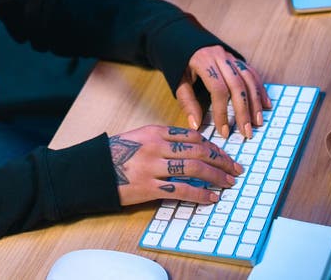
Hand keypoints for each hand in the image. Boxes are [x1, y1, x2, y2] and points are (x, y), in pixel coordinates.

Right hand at [109, 124, 242, 206]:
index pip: (193, 136)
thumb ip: (164, 140)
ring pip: (194, 169)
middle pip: (198, 152)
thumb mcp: (141, 137)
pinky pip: (181, 190)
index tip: (225, 155)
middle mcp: (158, 147)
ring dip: (215, 176)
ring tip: (228, 183)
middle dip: (221, 161)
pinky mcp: (150, 187)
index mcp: (156, 132)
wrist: (94, 169)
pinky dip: (200, 194)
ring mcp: (154, 167)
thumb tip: (191, 146)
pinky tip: (211, 198)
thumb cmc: (118, 153)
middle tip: (236, 169)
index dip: (213, 147)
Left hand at [176, 45, 271, 139]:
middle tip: (247, 132)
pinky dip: (260, 89)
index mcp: (203, 61)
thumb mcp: (178, 80)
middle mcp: (219, 56)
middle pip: (237, 85)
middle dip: (243, 111)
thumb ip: (187, 101)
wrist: (182, 37)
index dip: (222, 111)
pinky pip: (252, 73)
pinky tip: (265, 104)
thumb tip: (196, 124)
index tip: (224, 131)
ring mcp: (230, 56)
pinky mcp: (236, 58)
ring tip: (258, 122)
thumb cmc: (179, 62)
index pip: (218, 89)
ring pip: (248, 79)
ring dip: (255, 102)